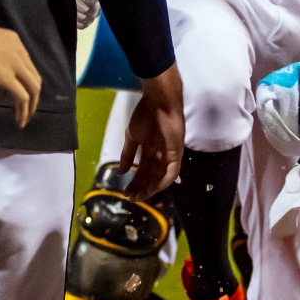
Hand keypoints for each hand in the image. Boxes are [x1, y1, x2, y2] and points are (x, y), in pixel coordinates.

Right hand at [121, 67, 185, 196]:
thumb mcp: (132, 137)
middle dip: (141, 187)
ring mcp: (169, 154)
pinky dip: (164, 181)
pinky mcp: (177, 153)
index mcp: (150, 149)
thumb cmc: (145, 115)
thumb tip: (122, 172)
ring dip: (151, 188)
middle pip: (151, 175)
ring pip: (161, 176)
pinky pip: (172, 172)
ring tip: (140, 196)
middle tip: (132, 197)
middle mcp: (160, 154)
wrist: (158, 102)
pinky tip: (154, 189)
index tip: (126, 191)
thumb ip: (127, 154)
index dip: (135, 181)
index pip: (143, 170)